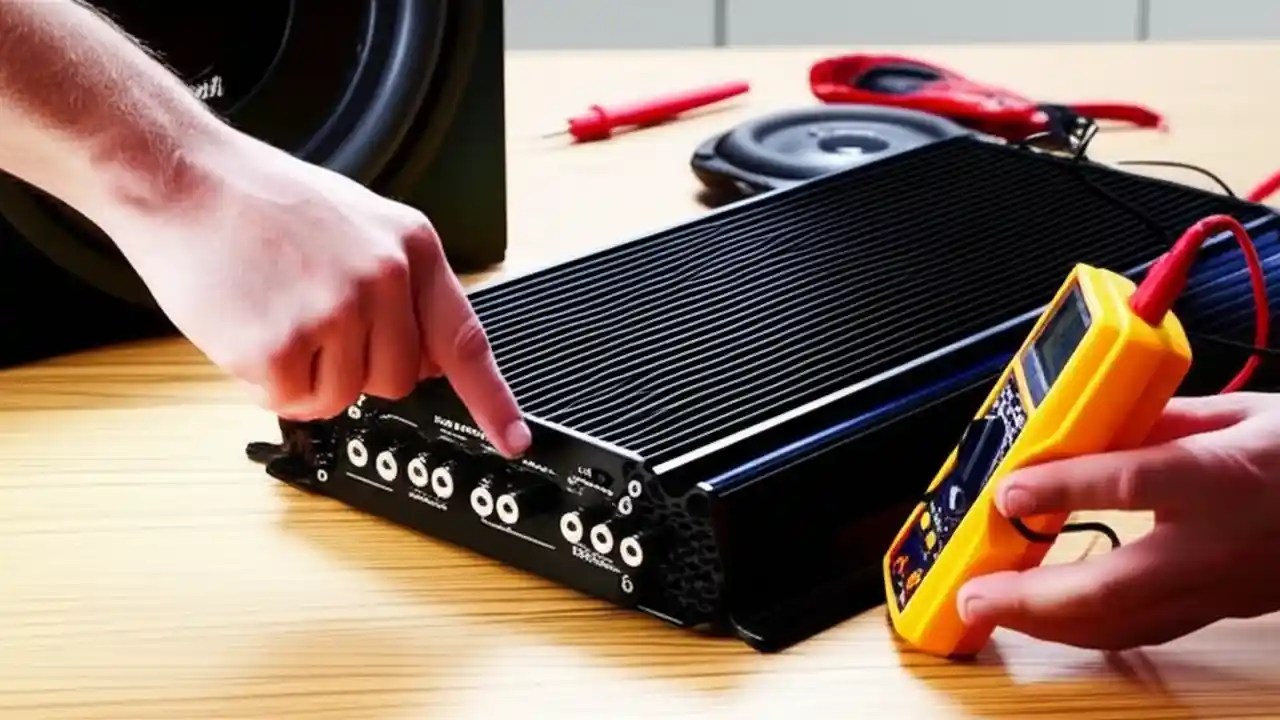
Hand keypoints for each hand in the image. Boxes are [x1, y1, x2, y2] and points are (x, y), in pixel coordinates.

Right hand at [97, 128, 530, 457]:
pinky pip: (292, 401)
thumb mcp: (359, 224)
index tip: (513, 439)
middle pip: (397, 381)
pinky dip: (266, 381)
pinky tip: (249, 326)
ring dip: (307, 375)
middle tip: (310, 316)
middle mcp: (384, 279)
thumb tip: (424, 358)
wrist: (182, 177)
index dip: (492, 399)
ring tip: (276, 312)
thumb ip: (400, 288)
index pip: (465, 339)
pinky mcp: (282, 346)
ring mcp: (336, 312)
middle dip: (356, 367)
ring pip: (344, 397)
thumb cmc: (262, 202)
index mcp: (411, 248)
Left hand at [956, 391, 1279, 649]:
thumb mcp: (1244, 412)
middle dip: (1029, 600)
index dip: (1063, 486)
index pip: (1131, 481)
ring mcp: (1223, 589)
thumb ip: (1161, 417)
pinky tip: (1052, 622)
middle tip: (971, 595)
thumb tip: (1091, 420)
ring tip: (993, 612)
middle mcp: (1219, 544)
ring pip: (1124, 623)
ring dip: (1048, 624)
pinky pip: (1146, 629)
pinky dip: (1089, 630)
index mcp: (1225, 476)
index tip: (1009, 490)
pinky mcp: (1225, 610)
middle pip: (1111, 586)